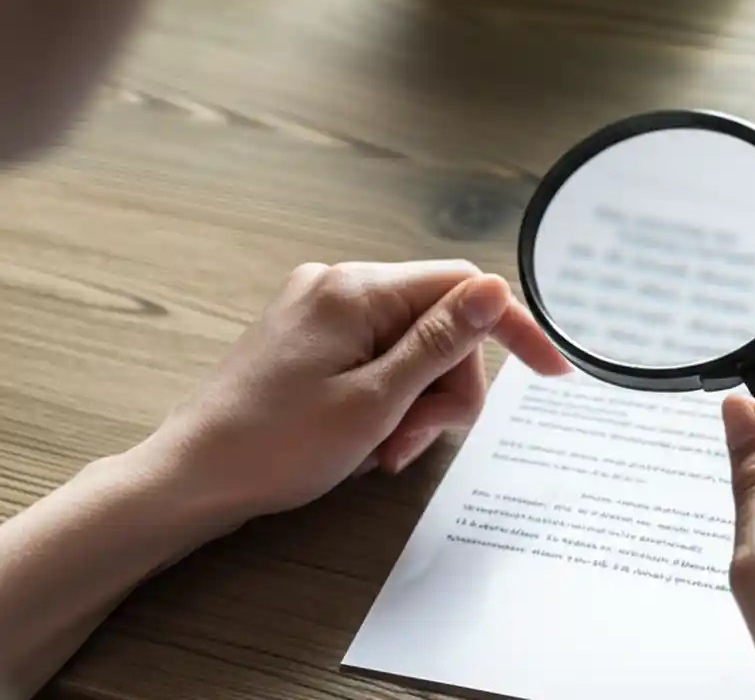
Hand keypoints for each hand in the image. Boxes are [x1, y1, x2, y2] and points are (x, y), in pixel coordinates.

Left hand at [142, 260, 570, 523]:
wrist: (192, 479)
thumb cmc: (274, 446)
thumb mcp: (375, 400)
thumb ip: (440, 342)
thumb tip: (494, 291)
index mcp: (357, 290)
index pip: (463, 288)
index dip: (512, 330)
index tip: (551, 374)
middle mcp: (340, 286)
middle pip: (442, 324)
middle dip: (447, 388)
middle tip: (418, 440)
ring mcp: (323, 310)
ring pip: (415, 349)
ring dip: (418, 403)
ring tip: (387, 451)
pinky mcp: (313, 338)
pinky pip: (380, 360)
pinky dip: (389, 401)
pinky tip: (371, 442)